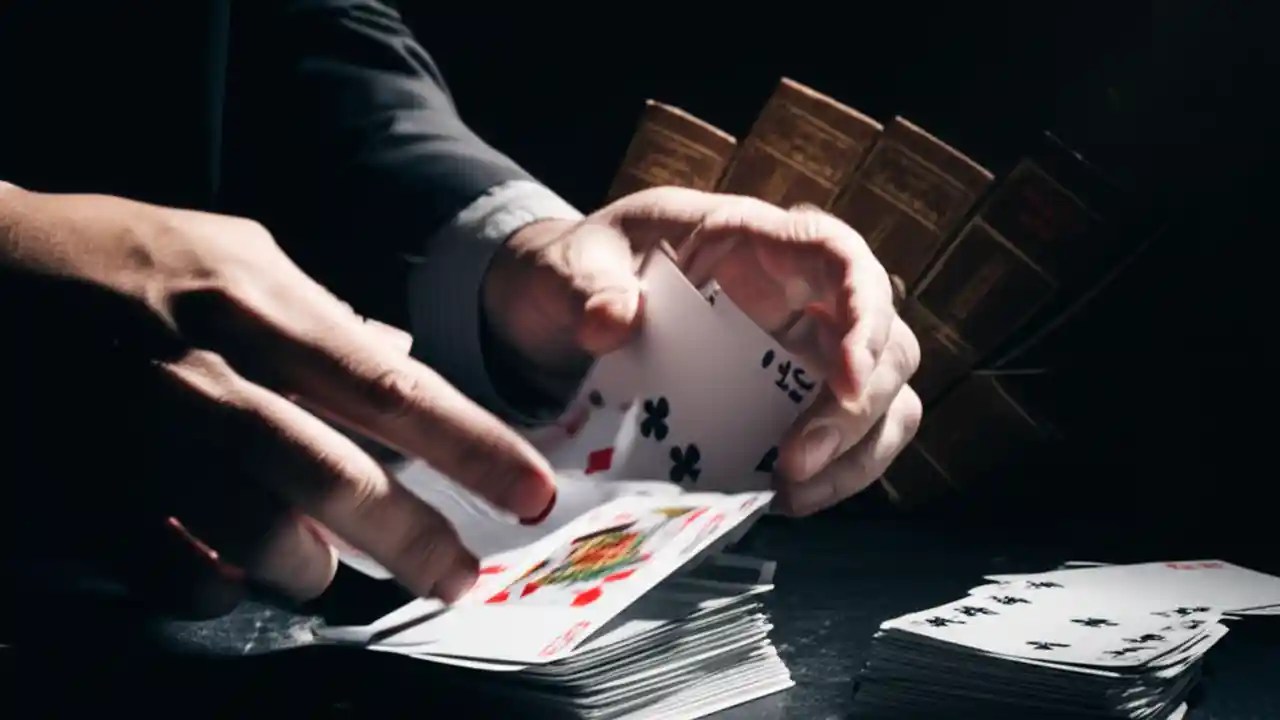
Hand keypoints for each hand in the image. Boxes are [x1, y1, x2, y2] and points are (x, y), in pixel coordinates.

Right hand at [0, 187, 555, 616]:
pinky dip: (222, 584)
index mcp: (258, 306)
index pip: (393, 390)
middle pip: (341, 479)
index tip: (530, 490)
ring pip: (262, 540)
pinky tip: (234, 571)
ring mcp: (143, 439)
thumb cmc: (120, 256)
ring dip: (312, 568)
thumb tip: (401, 361)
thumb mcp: (233, 253)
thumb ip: (322, 313)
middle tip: (460, 575)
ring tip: (326, 567)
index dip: (473, 448)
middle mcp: (209, 374)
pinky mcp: (86, 490)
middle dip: (417, 540)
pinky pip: (178, 570)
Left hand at [482, 186, 920, 515]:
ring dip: (857, 450)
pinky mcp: (783, 408)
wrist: (550, 322)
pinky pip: (845, 442)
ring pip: (882, 398)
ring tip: (792, 489)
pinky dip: (832, 475)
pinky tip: (783, 497)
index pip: (841, 257)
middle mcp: (793, 298)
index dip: (865, 313)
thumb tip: (613, 322)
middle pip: (885, 340)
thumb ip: (585, 287)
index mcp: (750, 242)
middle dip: (859, 407)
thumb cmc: (572, 275)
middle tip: (796, 461)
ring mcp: (795, 356)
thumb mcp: (564, 268)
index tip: (849, 378)